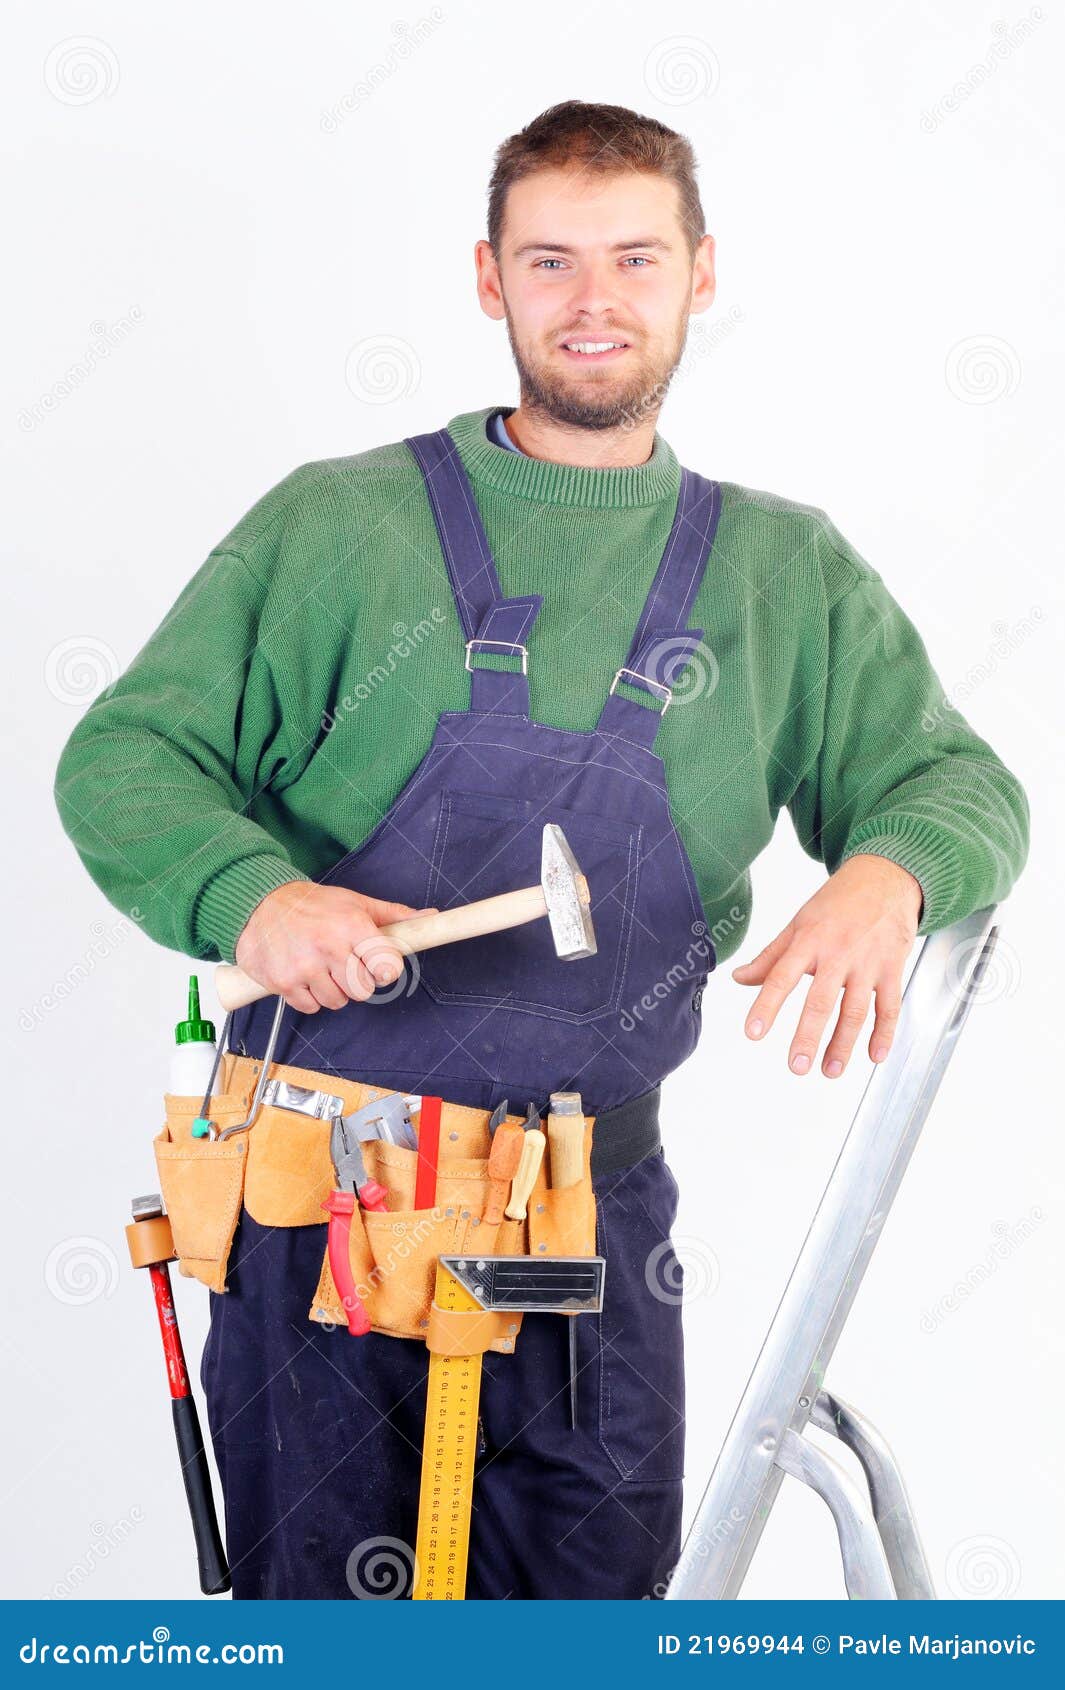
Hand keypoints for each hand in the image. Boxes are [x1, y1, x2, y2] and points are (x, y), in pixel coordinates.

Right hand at [234, 880, 437, 1013]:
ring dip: (333, 990)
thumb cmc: (312, 905)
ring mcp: (304, 967)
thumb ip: (394, 916)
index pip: (387, 968)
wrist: (258, 904)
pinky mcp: (283, 982)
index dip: (385, 970)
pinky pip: (311, 1007)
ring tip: (321, 967)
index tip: (377, 966)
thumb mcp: (356, 903)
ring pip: (338, 1002)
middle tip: (344, 964)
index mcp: (352, 926)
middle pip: (364, 991)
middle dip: (357, 981)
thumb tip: (430, 918)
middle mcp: (329, 947)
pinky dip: (310, 997)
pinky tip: (304, 975)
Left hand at [730, 855, 923, 1076]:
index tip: (753, 1032)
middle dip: (808, 1036)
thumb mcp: (799, 923)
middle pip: (821, 1000)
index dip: (766, 1005)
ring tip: (830, 1070)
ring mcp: (868, 962)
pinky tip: (875, 1055)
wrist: (886, 877)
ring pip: (855, 1010)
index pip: (781, 976)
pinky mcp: (893, 968)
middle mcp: (838, 952)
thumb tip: (739, 978)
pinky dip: (884, 1033)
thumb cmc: (838, 902)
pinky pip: (889, 1006)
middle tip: (796, 1065)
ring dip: (843, 1044)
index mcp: (808, 940)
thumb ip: (770, 956)